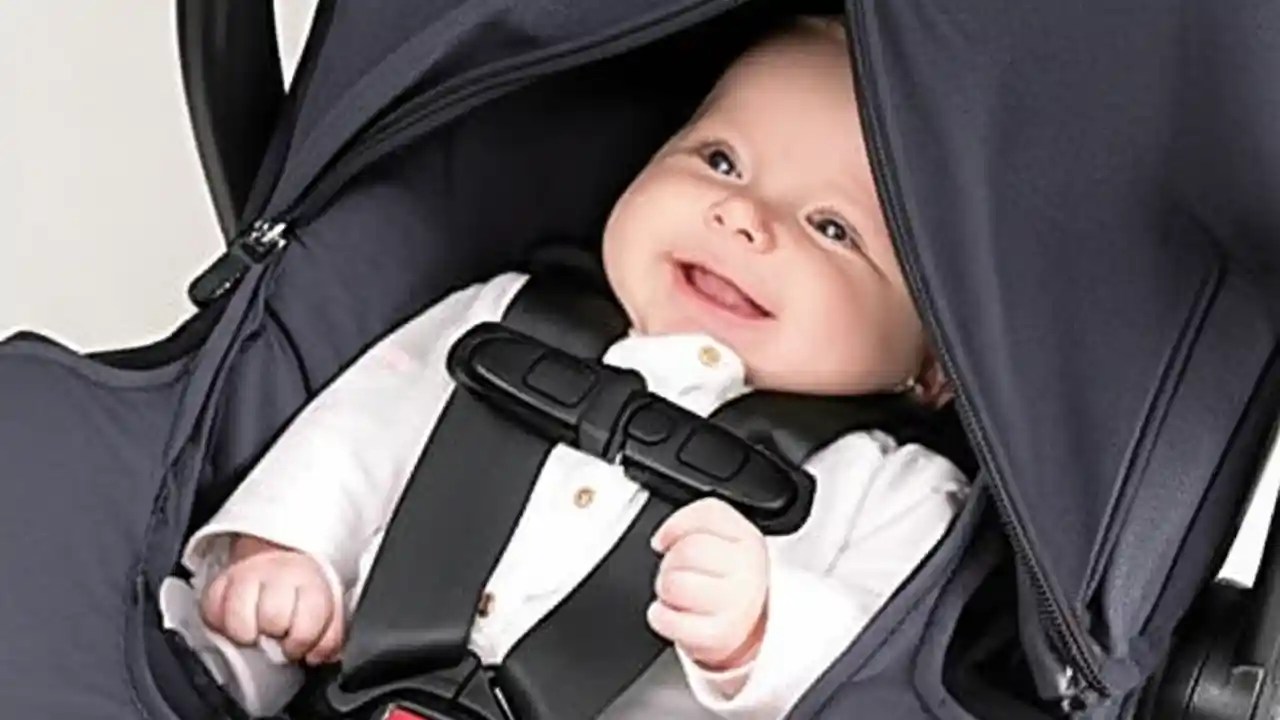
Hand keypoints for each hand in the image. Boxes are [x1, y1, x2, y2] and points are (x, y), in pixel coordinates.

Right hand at [199, 535, 343, 664]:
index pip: (305, 624)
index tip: (294, 646)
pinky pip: (210, 609)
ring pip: (237, 618)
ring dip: (246, 632)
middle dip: (274, 633)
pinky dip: (218, 623)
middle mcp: (277, 574)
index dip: (299, 643)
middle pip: (272, 618)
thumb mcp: (328, 613)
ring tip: (254, 632)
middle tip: (275, 633)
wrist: (281, 558)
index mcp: (309, 584)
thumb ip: (328, 639)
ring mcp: (245, 575)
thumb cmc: (304, 594)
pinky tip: (233, 622)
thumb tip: (315, 657)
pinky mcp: (218, 580)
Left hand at [648, 498, 768, 670]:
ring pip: (674, 584)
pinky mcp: (719, 635)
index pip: (707, 516)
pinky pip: (668, 619)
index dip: (675, 526)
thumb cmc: (729, 581)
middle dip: (670, 563)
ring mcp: (736, 605)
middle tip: (678, 573)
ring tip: (678, 595)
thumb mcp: (726, 538)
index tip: (666, 540)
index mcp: (749, 541)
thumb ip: (698, 520)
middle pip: (686, 552)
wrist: (750, 630)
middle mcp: (748, 571)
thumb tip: (663, 537)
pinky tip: (673, 614)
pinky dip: (660, 617)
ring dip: (665, 590)